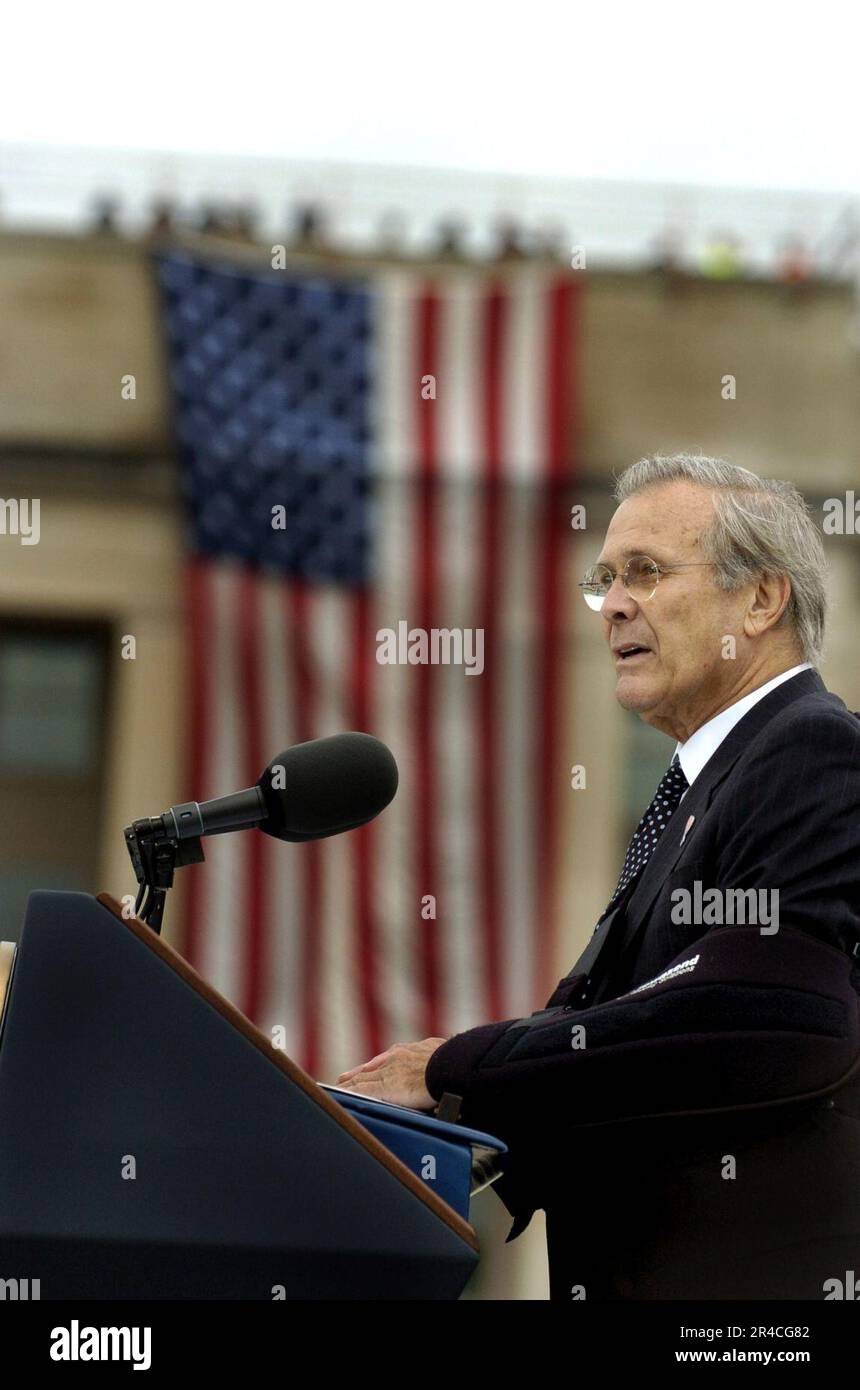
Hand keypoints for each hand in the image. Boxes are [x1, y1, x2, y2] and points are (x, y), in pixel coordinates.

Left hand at [333, 1037, 447, 1110]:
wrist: (453, 1066)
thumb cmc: (454, 1062)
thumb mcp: (442, 1053)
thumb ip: (435, 1059)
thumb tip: (444, 1062)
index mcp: (409, 1052)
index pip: (385, 1061)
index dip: (373, 1067)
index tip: (365, 1070)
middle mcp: (395, 1059)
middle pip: (369, 1069)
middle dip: (356, 1075)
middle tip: (342, 1080)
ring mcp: (389, 1072)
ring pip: (361, 1079)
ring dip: (349, 1085)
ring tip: (337, 1090)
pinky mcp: (385, 1087)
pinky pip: (361, 1090)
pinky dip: (349, 1093)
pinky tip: (340, 1097)